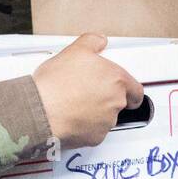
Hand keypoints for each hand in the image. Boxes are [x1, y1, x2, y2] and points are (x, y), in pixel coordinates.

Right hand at [32, 33, 143, 148]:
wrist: (41, 111)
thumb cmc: (55, 84)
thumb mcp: (73, 51)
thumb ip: (92, 42)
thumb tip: (99, 40)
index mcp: (116, 79)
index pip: (136, 90)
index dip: (130, 91)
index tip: (124, 90)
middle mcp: (115, 102)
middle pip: (119, 102)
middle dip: (105, 98)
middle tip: (87, 92)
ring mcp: (106, 122)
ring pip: (106, 118)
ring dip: (95, 112)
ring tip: (74, 103)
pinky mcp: (94, 138)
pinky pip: (94, 132)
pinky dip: (85, 126)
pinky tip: (71, 117)